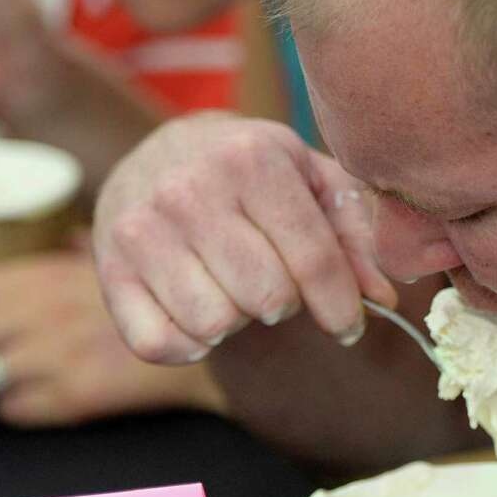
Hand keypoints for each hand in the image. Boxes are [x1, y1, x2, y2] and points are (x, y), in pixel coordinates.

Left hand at [0, 250, 225, 425]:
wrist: (215, 337)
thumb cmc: (172, 289)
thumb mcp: (129, 257)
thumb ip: (94, 249)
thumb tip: (80, 237)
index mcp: (52, 276)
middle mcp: (45, 316)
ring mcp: (56, 359)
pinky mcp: (72, 398)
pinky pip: (17, 409)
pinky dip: (11, 404)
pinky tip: (18, 396)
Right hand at [94, 112, 396, 361]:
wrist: (160, 150)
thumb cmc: (250, 171)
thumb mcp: (310, 178)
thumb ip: (355, 232)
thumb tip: (386, 297)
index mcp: (252, 159)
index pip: (313, 259)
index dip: (341, 305)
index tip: (350, 326)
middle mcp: (191, 190)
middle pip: (268, 298)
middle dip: (286, 302)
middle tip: (276, 282)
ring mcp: (143, 230)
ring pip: (216, 324)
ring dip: (238, 319)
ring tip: (235, 286)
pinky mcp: (110, 270)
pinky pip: (159, 345)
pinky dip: (189, 344)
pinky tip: (199, 310)